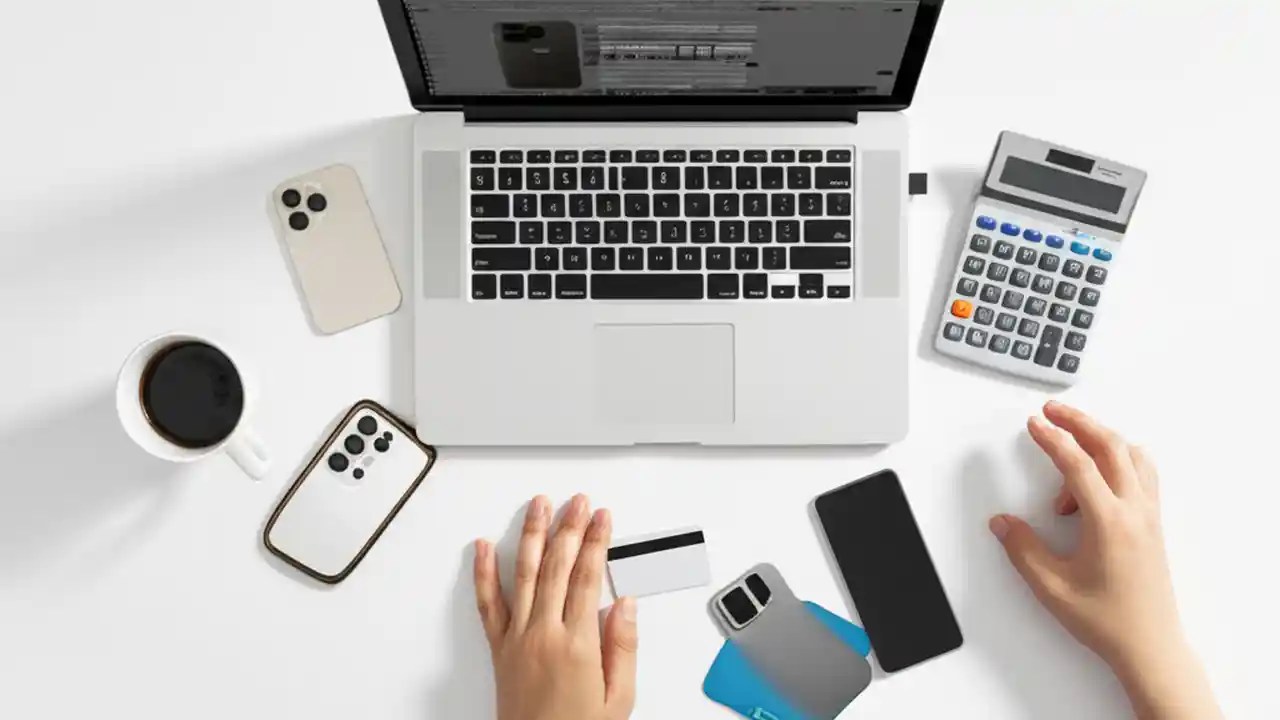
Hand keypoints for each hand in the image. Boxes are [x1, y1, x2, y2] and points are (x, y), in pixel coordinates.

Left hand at [474, 494, 637, 719]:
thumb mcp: (619, 697)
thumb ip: (623, 647)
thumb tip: (626, 606)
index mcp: (578, 645)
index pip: (588, 577)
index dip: (597, 542)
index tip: (603, 519)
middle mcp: (543, 635)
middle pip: (557, 566)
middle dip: (569, 527)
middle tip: (578, 502)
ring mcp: (518, 639)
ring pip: (523, 574)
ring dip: (532, 535)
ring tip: (538, 507)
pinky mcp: (500, 648)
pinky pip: (488, 604)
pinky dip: (483, 572)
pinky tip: (482, 548)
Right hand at [990, 401, 1219, 719]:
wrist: (1149, 645)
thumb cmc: (1108, 620)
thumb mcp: (1051, 586)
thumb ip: (1022, 549)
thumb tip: (1003, 523)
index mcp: (1109, 523)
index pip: (1078, 465)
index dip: (1053, 439)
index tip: (1034, 424)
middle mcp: (1135, 512)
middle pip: (1111, 446)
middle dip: (1078, 422)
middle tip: (1052, 412)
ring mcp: (1149, 516)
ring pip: (1133, 456)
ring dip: (1103, 439)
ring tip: (1074, 441)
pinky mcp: (1153, 524)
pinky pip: (1143, 474)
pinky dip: (1121, 460)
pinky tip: (1101, 472)